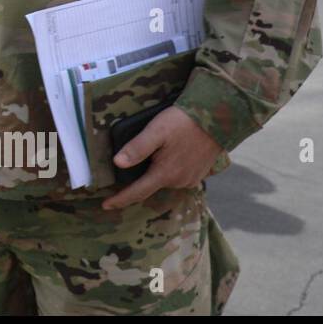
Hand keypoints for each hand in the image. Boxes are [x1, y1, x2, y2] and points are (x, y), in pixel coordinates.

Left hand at [101, 106, 223, 209]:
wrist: (217, 117)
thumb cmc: (183, 122)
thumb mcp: (156, 131)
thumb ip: (137, 148)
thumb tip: (117, 164)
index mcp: (165, 174)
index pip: (137, 192)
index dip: (120, 200)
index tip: (105, 205)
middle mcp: (179, 181)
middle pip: (150, 185)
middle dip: (137, 181)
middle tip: (124, 172)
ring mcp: (191, 178)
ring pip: (164, 180)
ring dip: (155, 173)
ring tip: (149, 158)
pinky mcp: (199, 173)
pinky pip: (177, 176)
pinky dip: (168, 170)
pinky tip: (167, 157)